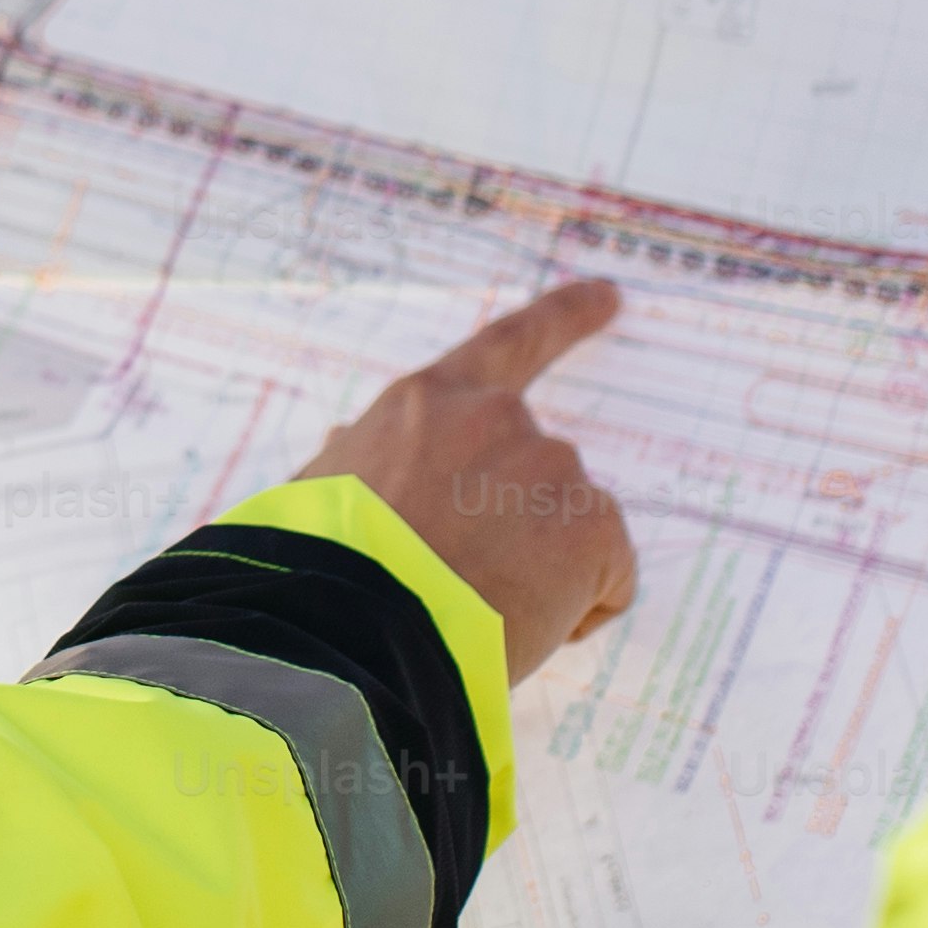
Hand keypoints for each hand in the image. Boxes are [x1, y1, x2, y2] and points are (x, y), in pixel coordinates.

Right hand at [299, 280, 637, 670]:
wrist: (352, 629)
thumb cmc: (319, 567)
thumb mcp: (320, 489)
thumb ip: (357, 458)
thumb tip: (346, 443)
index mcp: (429, 401)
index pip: (510, 342)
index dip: (565, 316)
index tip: (609, 296)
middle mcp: (501, 418)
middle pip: (540, 473)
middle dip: (521, 526)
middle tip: (465, 586)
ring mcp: (553, 468)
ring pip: (569, 534)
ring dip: (537, 575)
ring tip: (471, 615)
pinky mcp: (593, 527)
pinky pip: (607, 581)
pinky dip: (577, 613)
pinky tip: (516, 631)